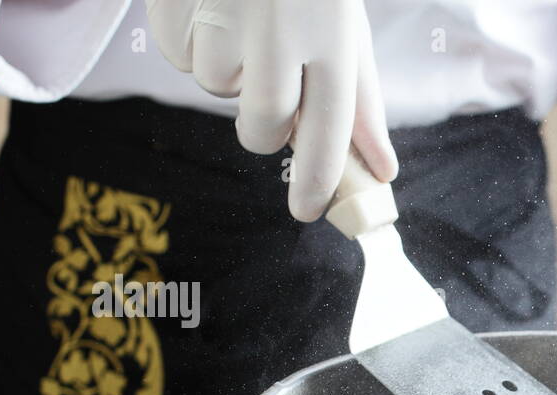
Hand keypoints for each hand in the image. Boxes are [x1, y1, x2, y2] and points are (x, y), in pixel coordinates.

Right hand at [145, 0, 397, 220]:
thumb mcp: (345, 26)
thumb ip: (361, 100)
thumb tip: (382, 169)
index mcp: (332, 33)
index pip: (329, 128)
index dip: (319, 178)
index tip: (307, 212)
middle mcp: (280, 26)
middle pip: (264, 126)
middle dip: (263, 130)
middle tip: (268, 93)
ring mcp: (223, 11)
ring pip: (216, 90)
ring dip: (225, 73)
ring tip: (239, 21)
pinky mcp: (174, 1)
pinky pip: (178, 56)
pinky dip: (192, 44)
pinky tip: (208, 5)